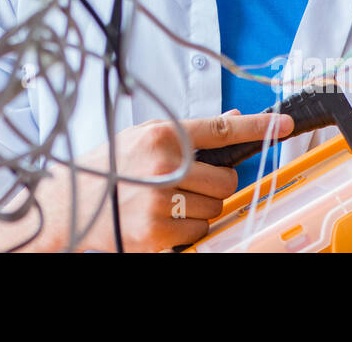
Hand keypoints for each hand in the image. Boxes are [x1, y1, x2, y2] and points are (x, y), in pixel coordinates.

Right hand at [31, 108, 293, 251]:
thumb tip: (230, 120)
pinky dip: (188, 228)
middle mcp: (165, 165)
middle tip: (189, 182)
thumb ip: (184, 133)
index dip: (256, 127)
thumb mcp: (141, 136)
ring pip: (215, 207)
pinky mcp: (158, 231)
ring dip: (200, 207)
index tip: (281, 125)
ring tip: (167, 199)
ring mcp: (162, 200)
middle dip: (216, 184)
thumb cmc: (106, 167)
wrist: (70, 204)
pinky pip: (200, 231)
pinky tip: (162, 217)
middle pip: (226, 179)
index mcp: (161, 134)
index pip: (221, 129)